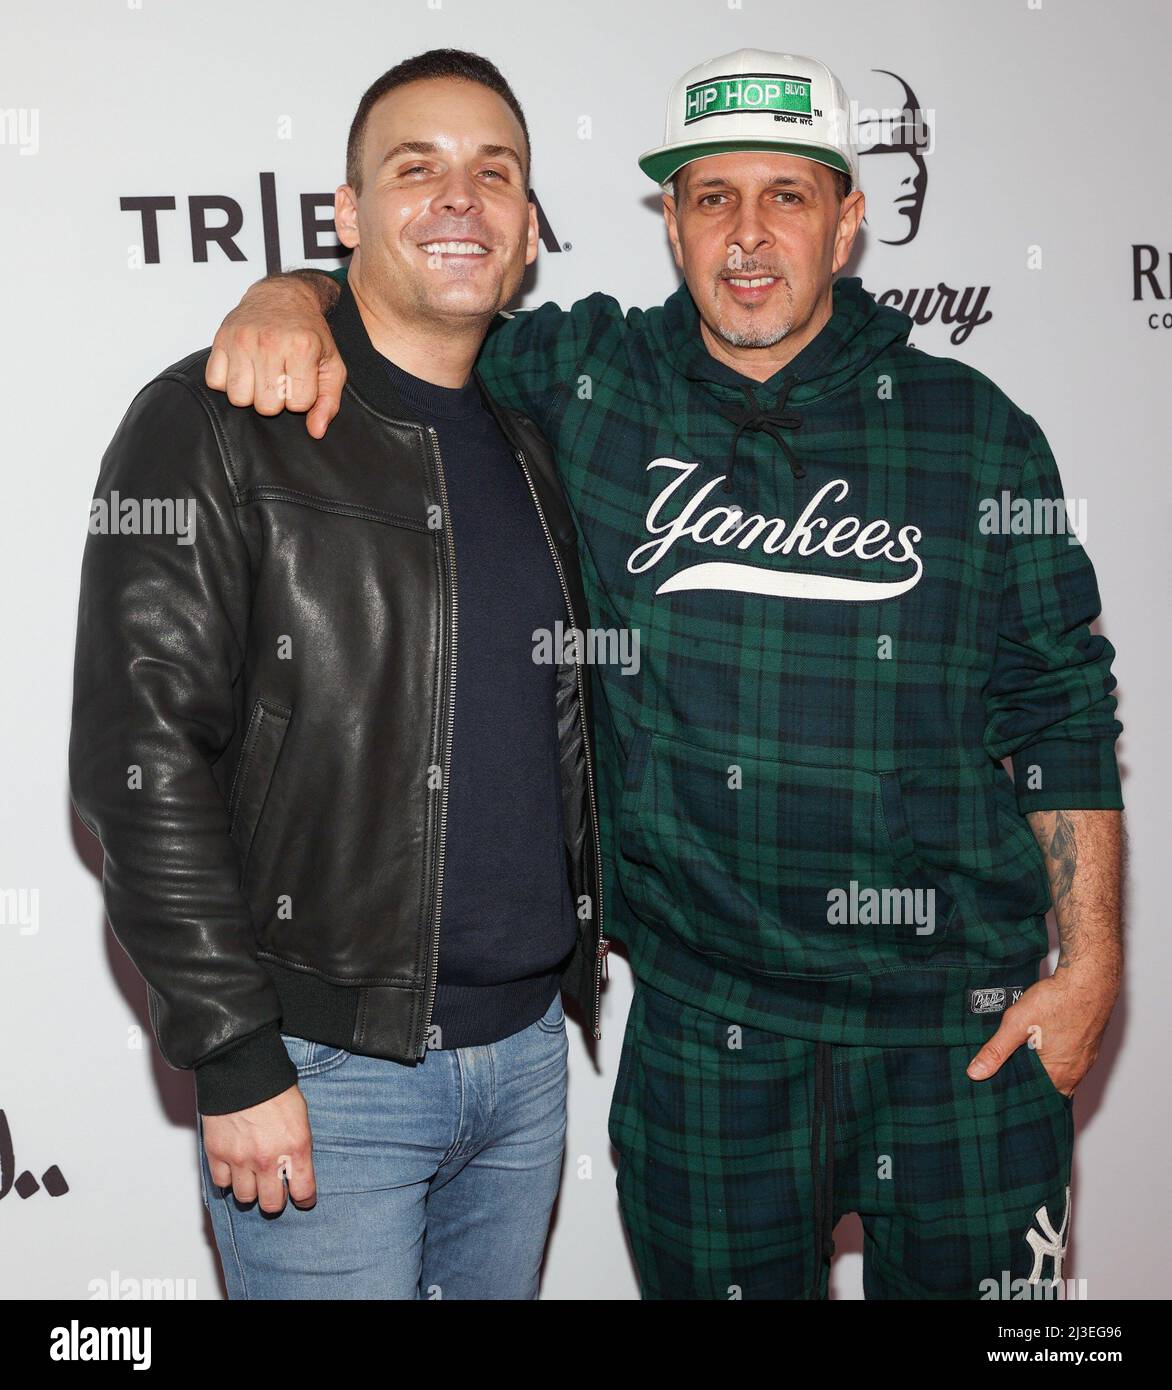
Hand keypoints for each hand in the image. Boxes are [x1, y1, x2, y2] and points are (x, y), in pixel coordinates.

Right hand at [201, 1084, 316, 1212]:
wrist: (242, 1068)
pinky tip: (234, 1168)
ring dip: (250, 1190)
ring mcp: (240, 1159)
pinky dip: (228, 1179)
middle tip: (275, 1191)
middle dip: (275, 1200)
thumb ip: (298, 1145)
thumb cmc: (275, 1087)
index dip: (304, 1198)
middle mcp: (268, 1159)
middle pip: (271, 1204)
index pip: (303, 1191)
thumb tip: (296, 1167)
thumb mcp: (300, 1116)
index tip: (303, 1199)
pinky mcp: (217, 1154)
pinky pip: (222, 1183)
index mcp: (295, 1147)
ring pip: (245, 1197)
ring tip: (253, 1177)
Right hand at [205, 274, 344, 438]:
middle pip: (266, 406)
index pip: (298, 404)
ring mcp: (241, 340)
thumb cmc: (309, 334)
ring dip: (251, 393)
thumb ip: (329, 401)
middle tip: (281, 378)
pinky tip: (244, 367)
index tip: (301, 381)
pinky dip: (228, 381)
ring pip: (239, 398)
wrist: (283, 296)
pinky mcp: (220, 340)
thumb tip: (316, 431)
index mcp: (302, 347)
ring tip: (262, 375)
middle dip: (276, 399)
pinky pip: (216, 383)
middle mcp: (269, 342)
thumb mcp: (332, 366)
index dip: (301, 399)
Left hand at [965, 971, 1116, 1096]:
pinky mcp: (1090, 1045)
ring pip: (1061, 1074)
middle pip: (1049, 1087)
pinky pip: (1071, 1060)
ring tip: (1024, 1057)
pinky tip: (1045, 1043)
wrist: (1088, 980)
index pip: (1035, 1098)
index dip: (1018, 1094)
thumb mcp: (1016, 1025)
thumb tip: (975, 1073)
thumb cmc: (1056, 1001)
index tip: (1002, 1089)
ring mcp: (1086, 1059)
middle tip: (1009, 1071)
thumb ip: (996, 1051)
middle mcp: (1076, 1073)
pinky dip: (1056, 1057)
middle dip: (1029, 1081)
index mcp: (1058, 1076)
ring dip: (1044, 1069)